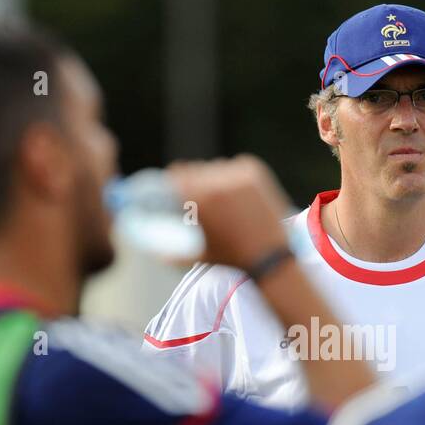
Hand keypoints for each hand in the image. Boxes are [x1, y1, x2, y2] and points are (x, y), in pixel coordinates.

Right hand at [167, 155, 292, 271]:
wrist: (272, 257)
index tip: (175, 188)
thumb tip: (152, 252)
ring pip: (215, 167)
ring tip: (222, 199)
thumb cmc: (233, 258)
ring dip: (214, 178)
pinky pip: (235, 166)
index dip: (173, 181)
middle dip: (194, 181)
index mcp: (198, 199)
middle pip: (194, 169)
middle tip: (202, 198)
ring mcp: (237, 175)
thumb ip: (171, 254)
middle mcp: (215, 183)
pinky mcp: (254, 171)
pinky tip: (238, 194)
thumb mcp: (199, 255)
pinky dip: (234, 176)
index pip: (175, 175)